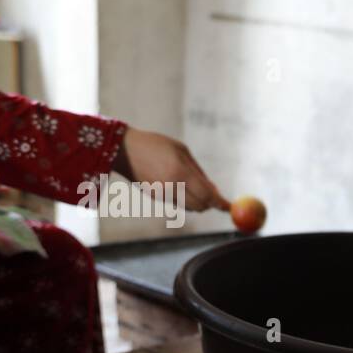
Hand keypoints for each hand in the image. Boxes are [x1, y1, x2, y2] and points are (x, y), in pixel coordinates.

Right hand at [112, 128, 230, 211]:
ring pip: (189, 207)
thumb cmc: (156, 145)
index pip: (207, 196)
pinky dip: (184, 198)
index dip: (220, 203)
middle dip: (210, 203)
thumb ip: (199, 172)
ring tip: (192, 183)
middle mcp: (172, 187)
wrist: (123, 149)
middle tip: (215, 196)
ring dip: (197, 201)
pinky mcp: (155, 198)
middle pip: (200, 206)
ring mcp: (162, 195)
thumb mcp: (182, 151)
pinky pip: (177, 203)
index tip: (229, 207)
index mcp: (180, 173)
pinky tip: (176, 182)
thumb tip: (214, 190)